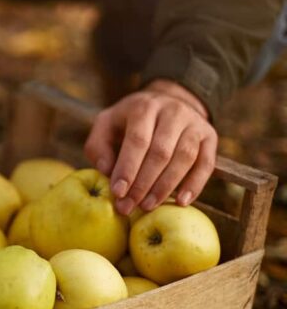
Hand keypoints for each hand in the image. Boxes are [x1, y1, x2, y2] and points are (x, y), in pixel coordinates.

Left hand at [84, 79, 217, 214]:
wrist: (166, 102)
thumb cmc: (128, 122)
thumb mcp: (106, 125)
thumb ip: (98, 146)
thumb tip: (107, 171)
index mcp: (144, 107)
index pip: (138, 140)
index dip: (128, 168)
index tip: (118, 193)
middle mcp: (173, 111)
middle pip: (161, 152)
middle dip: (143, 184)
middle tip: (129, 206)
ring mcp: (194, 123)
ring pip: (184, 158)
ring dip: (165, 187)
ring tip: (147, 206)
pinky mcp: (209, 136)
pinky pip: (206, 163)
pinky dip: (195, 185)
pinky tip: (181, 202)